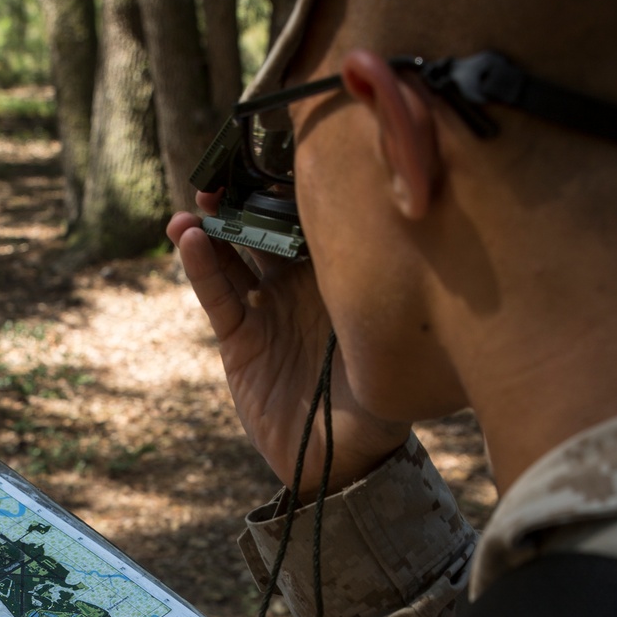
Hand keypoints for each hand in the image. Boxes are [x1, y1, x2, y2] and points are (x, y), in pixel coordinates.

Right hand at [167, 192, 409, 497]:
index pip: (321, 219)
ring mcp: (270, 310)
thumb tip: (427, 244)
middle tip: (231, 168)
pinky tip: (189, 238)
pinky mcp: (241, 340)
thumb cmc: (383, 405)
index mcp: (347, 278)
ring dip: (215, 225)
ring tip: (200, 200)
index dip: (301, 185)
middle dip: (250, 195)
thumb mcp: (397, 345)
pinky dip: (202, 267)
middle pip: (270, 227)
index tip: (288, 153)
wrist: (343, 462)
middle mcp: (306, 286)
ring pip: (236, 255)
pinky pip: (219, 296)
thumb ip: (398, 301)